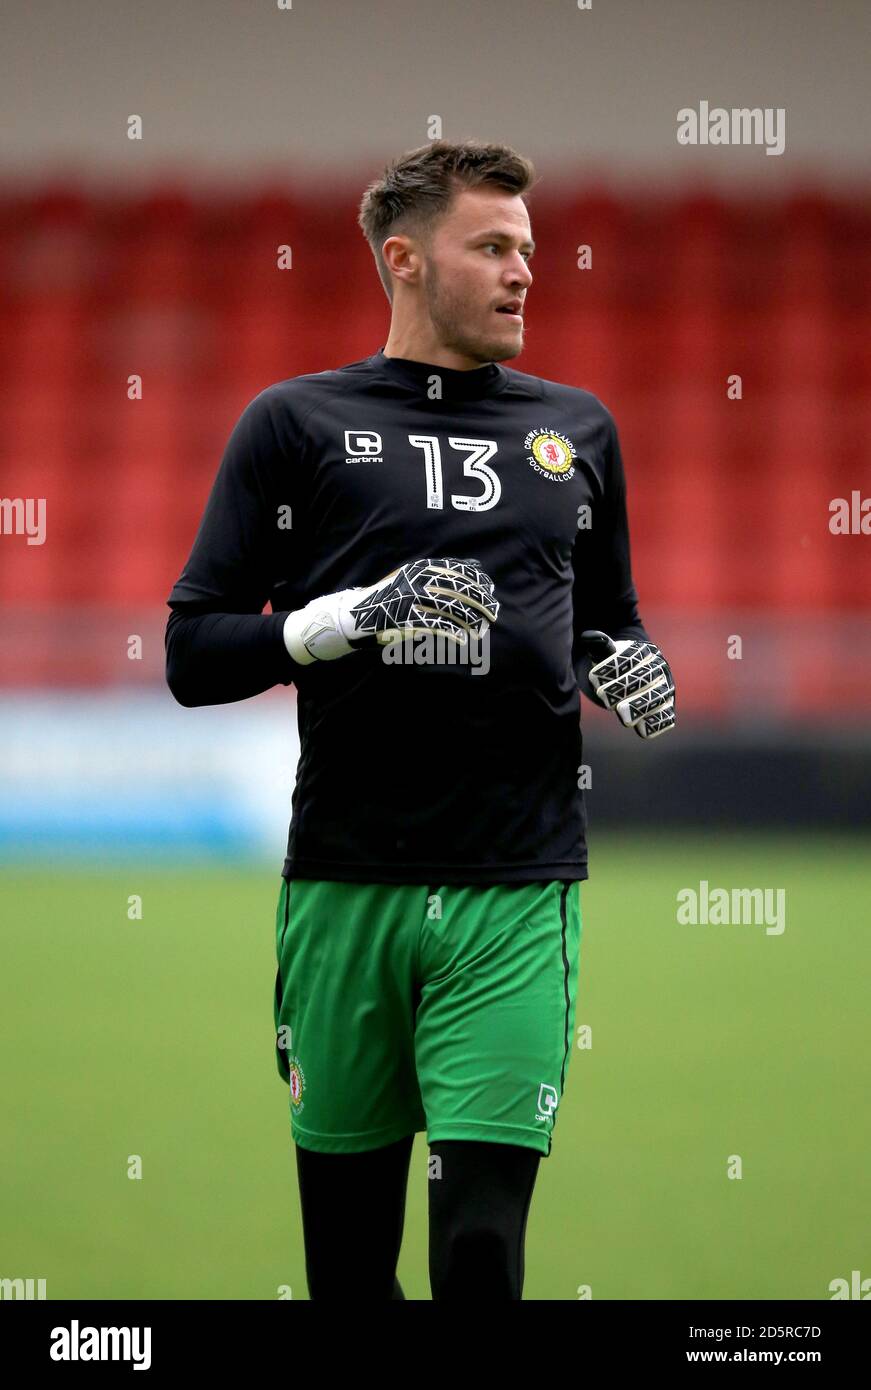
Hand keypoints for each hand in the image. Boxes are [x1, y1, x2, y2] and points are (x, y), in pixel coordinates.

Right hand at [284, 557, 498, 664]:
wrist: (354, 616)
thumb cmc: (386, 600)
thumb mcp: (409, 580)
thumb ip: (434, 576)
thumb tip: (470, 571)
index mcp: (418, 569)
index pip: (456, 570)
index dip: (477, 580)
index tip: (491, 590)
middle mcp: (416, 581)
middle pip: (458, 590)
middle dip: (479, 602)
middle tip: (494, 613)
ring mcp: (411, 600)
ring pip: (450, 609)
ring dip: (469, 621)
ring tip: (481, 630)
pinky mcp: (406, 619)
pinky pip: (436, 626)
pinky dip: (452, 634)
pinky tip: (463, 640)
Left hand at [579, 629, 675, 738]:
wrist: (633, 677)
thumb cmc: (616, 664)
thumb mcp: (606, 653)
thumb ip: (599, 646)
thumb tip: (589, 636)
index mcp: (645, 652)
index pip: (631, 657)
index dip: (613, 667)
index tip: (593, 677)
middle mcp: (659, 669)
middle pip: (645, 678)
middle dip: (624, 688)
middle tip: (604, 696)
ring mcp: (665, 689)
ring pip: (657, 698)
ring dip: (639, 707)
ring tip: (621, 714)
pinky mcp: (666, 709)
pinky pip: (665, 717)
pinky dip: (656, 723)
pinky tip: (641, 728)